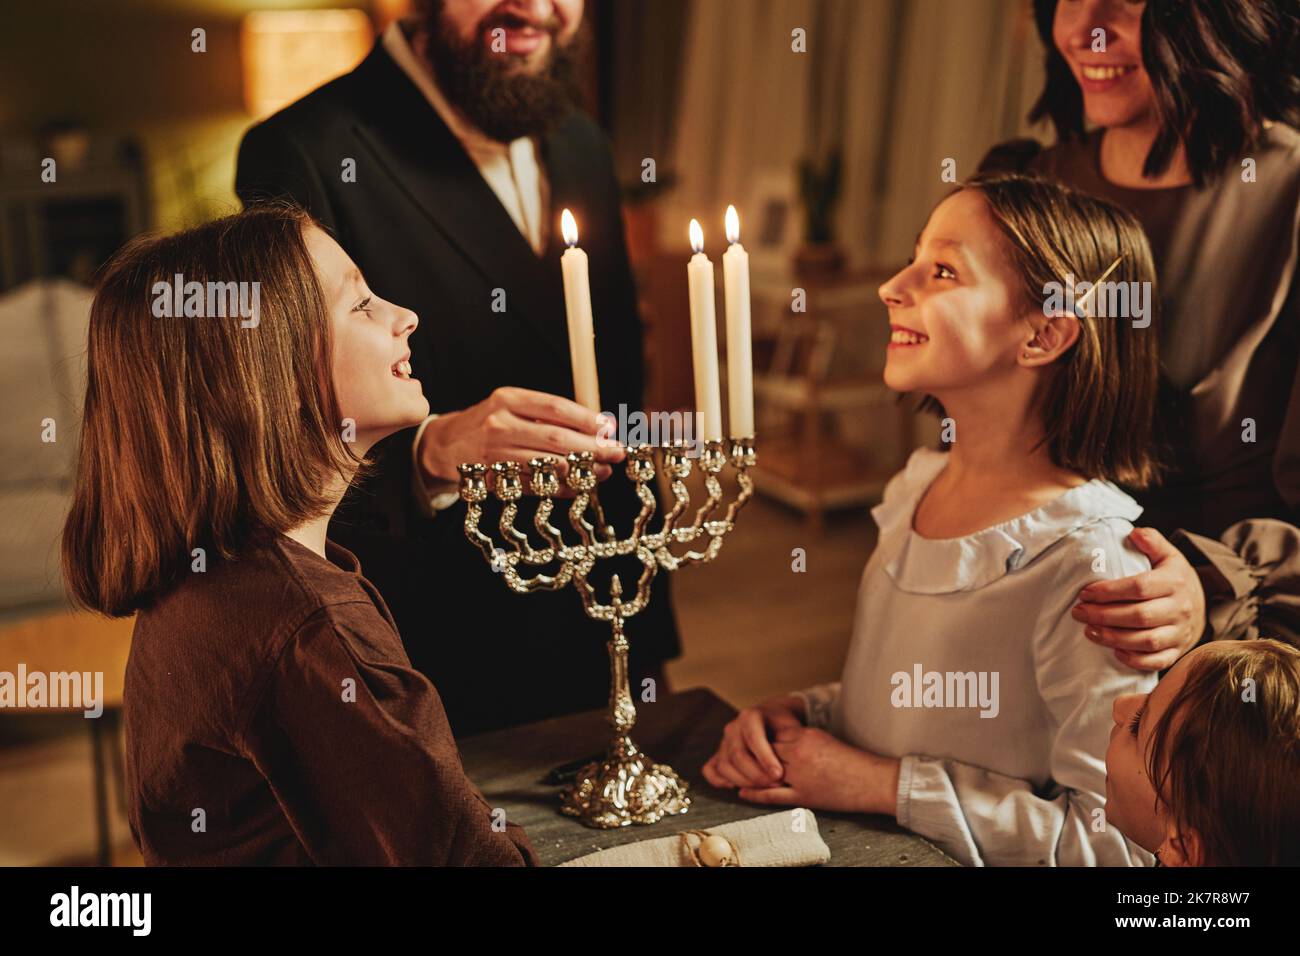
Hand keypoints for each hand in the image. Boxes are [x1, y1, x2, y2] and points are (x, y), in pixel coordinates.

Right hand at [417, 387, 623, 487]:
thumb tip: (598, 425)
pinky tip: (580, 486)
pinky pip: (537, 486)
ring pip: (548, 464)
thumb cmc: (488, 422)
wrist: (444, 445)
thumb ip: (548, 414)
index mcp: (508, 400)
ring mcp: (496, 455)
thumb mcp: (511, 405)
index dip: (587, 419)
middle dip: (592, 447)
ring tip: (603, 471)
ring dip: (581, 470)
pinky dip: (562, 487)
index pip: (556, 408)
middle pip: (556, 438)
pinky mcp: (496, 480)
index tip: (610, 427)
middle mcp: (500, 425)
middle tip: (616, 452)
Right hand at [702, 695, 805, 789]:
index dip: (764, 758)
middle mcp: (733, 727)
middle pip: (737, 755)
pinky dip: (719, 781)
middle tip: (776, 785)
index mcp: (749, 716)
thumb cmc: (783, 725)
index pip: (753, 737)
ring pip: (724, 765)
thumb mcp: (791, 727)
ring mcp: (723, 742)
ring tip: (763, 789)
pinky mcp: (718, 755)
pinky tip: (735, 787)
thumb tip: (793, 757)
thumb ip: (792, 740)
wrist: (771, 718)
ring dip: (743, 781)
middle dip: (757, 774)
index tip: (778, 774)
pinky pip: (710, 770)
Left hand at [737, 725, 900, 815]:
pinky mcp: (804, 795)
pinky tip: (743, 791)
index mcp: (805, 736)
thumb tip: (774, 740)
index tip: (742, 741)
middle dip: (747, 755)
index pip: (768, 735)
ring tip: (735, 774)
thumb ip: (798, 738)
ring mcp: (801, 775)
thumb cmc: (852, 761)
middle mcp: (799, 753)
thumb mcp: (822, 740)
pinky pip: (772, 794)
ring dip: (748, 773)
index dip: (754, 741)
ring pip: (763, 772)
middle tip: (731, 758)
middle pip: (762, 751)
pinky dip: (754, 793)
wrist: (875, 780)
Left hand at [1072, 526, 1205, 671]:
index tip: (1085, 593)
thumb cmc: (1174, 577)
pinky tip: (1114, 651)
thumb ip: (1152, 541)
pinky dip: (1134, 660)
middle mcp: (1180, 608)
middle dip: (1104, 615)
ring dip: (1114, 638)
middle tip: (1078, 612)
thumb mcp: (1168, 555)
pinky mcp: (1178, 651)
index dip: (1109, 591)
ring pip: (1147, 641)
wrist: (1201, 604)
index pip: (1139, 587)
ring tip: (1088, 631)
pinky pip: (1157, 661)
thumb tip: (1134, 533)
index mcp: (1175, 581)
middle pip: (1140, 616)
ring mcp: (1180, 632)